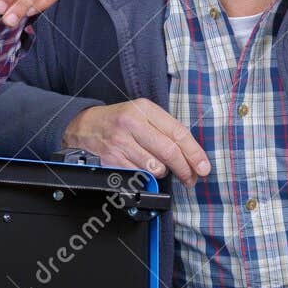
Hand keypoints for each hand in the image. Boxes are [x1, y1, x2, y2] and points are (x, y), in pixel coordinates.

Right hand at [62, 99, 209, 185]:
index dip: (195, 153)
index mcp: (145, 109)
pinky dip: (147, 177)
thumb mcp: (141, 113)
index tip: (204, 167)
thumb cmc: (118, 121)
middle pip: (169, 152)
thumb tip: (190, 155)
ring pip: (155, 166)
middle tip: (190, 178)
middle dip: (185, 169)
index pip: (178, 133)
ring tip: (162, 170)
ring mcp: (121, 142)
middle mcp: (133, 123)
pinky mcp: (112, 158)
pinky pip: (139, 174)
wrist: (83, 126)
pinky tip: (144, 170)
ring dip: (164, 173)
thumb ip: (164, 129)